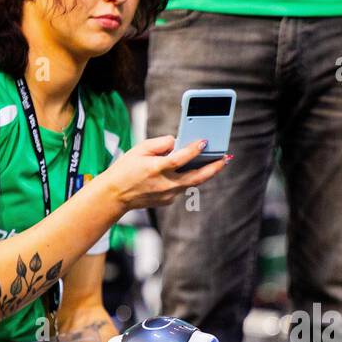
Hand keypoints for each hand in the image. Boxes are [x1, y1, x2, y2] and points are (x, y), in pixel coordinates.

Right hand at [105, 135, 227, 209]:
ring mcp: (168, 195)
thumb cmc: (125, 170)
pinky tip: (192, 169)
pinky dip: (187, 177)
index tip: (204, 142)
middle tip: (226, 158)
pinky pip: (181, 186)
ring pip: (192, 182)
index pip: (179, 159)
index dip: (193, 150)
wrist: (115, 196)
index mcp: (156, 169)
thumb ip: (159, 144)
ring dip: (206, 172)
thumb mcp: (139, 150)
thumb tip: (176, 141)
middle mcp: (165, 184)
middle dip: (213, 168)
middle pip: (196, 177)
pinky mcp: (168, 200)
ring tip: (218, 162)